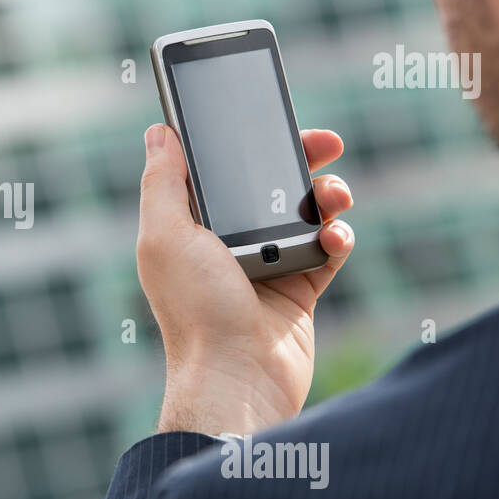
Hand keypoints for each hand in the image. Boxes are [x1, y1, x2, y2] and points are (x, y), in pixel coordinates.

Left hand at [137, 123, 355, 436]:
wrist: (238, 379)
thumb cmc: (196, 310)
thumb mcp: (165, 236)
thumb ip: (161, 182)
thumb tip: (159, 132)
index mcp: (190, 227)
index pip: (218, 170)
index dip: (243, 142)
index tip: (271, 119)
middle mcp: (225, 245)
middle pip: (267, 184)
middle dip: (299, 158)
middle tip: (328, 142)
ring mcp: (265, 267)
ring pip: (304, 213)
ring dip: (326, 195)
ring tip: (335, 195)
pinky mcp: (299, 292)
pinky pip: (327, 251)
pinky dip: (338, 238)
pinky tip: (337, 237)